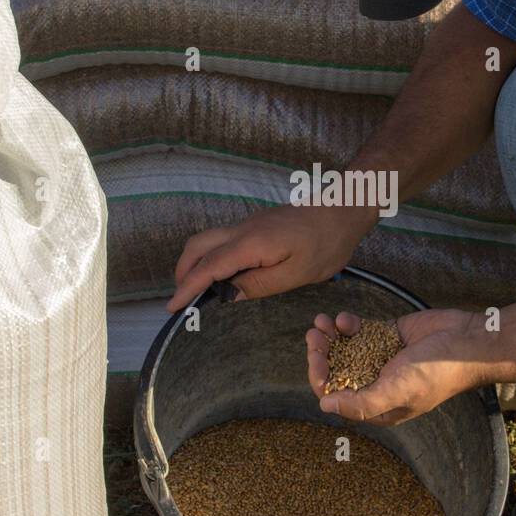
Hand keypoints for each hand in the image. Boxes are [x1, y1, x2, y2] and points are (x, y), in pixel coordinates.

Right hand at [166, 203, 376, 311]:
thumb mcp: (296, 274)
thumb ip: (258, 285)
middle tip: (181, 300)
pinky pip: (223, 239)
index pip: (208, 267)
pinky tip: (221, 275)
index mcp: (250, 243)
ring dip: (195, 263)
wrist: (343, 208)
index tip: (172, 308)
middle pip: (198, 246)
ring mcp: (248, 225)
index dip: (187, 288)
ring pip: (208, 240)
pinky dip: (211, 257)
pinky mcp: (257, 226)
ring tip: (197, 290)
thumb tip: (226, 297)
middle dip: (182, 272)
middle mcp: (242, 230)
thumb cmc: (327, 243)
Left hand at [305, 309, 478, 425]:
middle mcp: (377, 383)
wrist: (467, 340)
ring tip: (321, 322)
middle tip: (313, 336)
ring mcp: (380, 358)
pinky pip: (359, 332)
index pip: (338, 396)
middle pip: (337, 370)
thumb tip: (324, 405)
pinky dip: (348, 325)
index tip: (316, 359)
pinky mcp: (386, 336)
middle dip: (321, 354)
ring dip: (329, 336)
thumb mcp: (397, 390)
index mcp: (378, 404)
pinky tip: (344, 318)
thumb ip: (361, 402)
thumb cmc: (436, 372)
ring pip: (344, 349)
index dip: (321, 378)